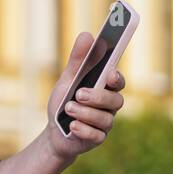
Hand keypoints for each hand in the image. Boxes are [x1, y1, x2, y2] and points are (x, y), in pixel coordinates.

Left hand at [44, 31, 126, 161]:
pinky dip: (83, 130)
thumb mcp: (68, 79)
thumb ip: (78, 60)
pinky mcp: (97, 139)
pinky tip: (71, 126)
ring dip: (85, 113)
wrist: (54, 131)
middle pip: (115, 101)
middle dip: (98, 97)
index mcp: (105, 88)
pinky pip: (97, 136)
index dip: (117, 78)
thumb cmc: (64, 101)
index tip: (110, 74)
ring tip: (68, 109)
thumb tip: (87, 35)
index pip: (118, 82)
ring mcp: (105, 124)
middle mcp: (109, 106)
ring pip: (106, 119)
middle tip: (79, 94)